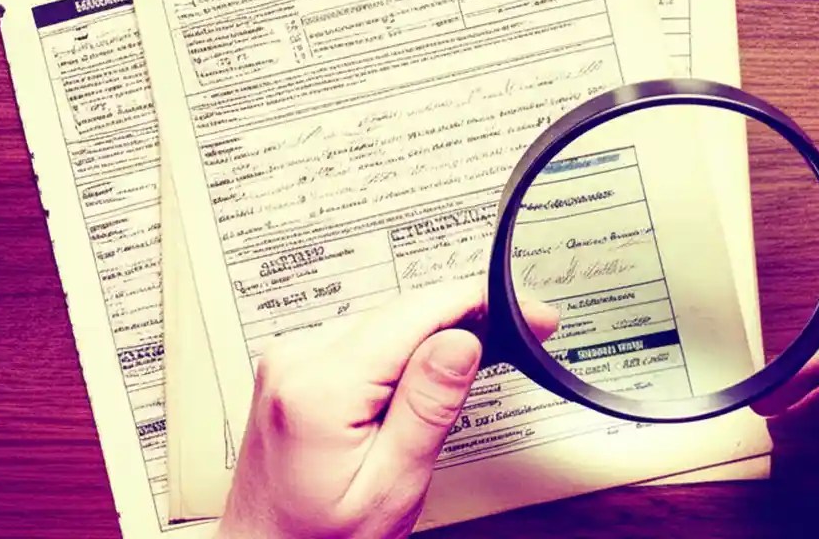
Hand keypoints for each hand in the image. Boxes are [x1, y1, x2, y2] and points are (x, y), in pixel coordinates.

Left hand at [214, 281, 558, 538]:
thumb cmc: (320, 537)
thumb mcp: (391, 485)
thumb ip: (426, 408)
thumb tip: (461, 340)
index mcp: (320, 389)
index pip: (413, 314)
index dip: (478, 303)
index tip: (527, 312)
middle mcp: (297, 359)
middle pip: (400, 314)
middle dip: (464, 319)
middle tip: (521, 331)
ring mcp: (290, 357)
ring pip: (385, 323)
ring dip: (432, 336)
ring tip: (472, 367)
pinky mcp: (294, 362)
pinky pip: (362, 337)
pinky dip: (400, 349)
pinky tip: (421, 376)